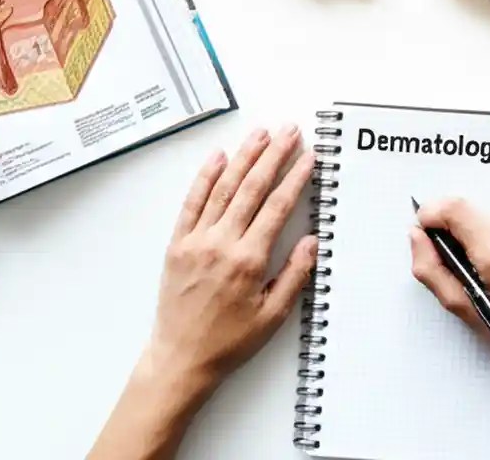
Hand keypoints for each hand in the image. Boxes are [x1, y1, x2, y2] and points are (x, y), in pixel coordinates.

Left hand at [148, 125, 318, 390]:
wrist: (181, 358)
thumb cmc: (228, 342)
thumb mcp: (272, 316)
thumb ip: (294, 275)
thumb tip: (311, 241)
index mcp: (248, 260)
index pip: (277, 207)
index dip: (295, 178)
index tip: (308, 157)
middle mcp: (221, 243)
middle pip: (252, 188)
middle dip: (273, 155)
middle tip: (289, 131)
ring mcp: (196, 240)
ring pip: (223, 188)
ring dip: (243, 157)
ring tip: (260, 133)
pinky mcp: (177, 244)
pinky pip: (192, 202)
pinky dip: (205, 177)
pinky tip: (218, 157)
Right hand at [409, 198, 489, 385]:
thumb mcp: (461, 307)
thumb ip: (431, 269)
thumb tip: (417, 238)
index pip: (452, 207)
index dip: (429, 216)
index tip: (424, 234)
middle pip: (462, 208)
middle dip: (445, 229)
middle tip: (447, 260)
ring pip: (476, 215)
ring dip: (464, 235)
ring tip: (470, 270)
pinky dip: (480, 239)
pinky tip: (486, 267)